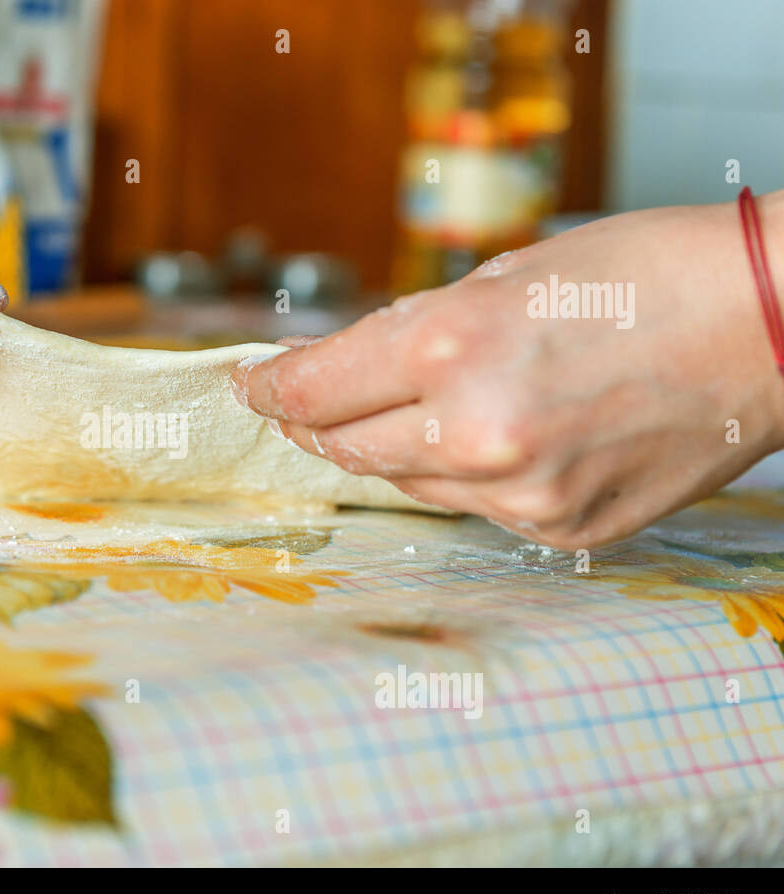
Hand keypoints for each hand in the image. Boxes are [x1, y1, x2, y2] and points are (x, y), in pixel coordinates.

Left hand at [232, 198, 783, 547]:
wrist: (775, 325)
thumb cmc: (648, 275)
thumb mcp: (508, 275)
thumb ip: (415, 331)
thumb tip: (345, 368)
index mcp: (453, 345)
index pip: (315, 386)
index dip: (270, 386)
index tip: (249, 384)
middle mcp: (475, 432)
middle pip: (343, 446)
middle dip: (312, 422)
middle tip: (295, 405)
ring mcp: (520, 494)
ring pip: (405, 480)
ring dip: (387, 447)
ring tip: (410, 410)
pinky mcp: (560, 531)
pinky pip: (472, 507)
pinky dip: (460, 474)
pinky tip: (489, 439)